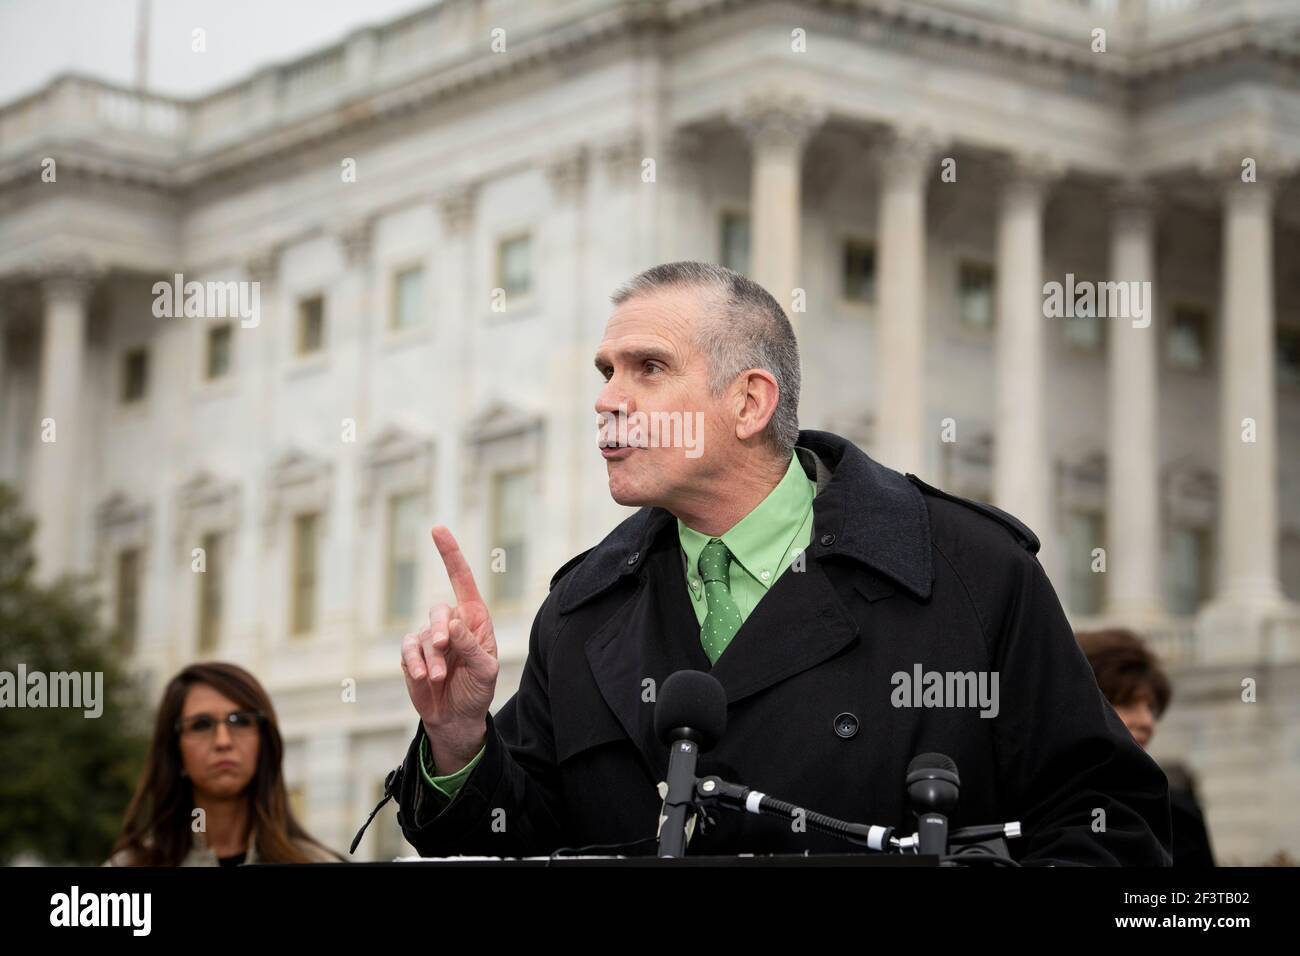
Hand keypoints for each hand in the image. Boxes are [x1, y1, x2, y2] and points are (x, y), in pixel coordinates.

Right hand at [401, 526, 498, 772]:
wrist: (457, 718)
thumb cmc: (478, 690)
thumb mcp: (485, 670)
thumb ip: (471, 646)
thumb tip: (453, 623)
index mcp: (475, 619)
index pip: (462, 580)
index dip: (450, 554)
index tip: (437, 529)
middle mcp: (451, 623)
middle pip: (438, 610)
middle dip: (440, 630)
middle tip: (443, 649)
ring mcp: (429, 638)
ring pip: (422, 635)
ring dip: (430, 658)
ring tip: (438, 678)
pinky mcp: (412, 655)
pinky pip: (407, 649)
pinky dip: (414, 663)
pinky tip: (423, 678)